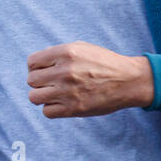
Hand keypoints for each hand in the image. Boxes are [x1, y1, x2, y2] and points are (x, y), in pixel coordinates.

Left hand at [26, 42, 153, 117]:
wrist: (129, 81)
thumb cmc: (104, 63)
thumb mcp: (82, 48)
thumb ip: (58, 53)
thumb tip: (37, 63)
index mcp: (66, 52)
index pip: (32, 62)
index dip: (36, 67)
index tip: (45, 71)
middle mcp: (65, 71)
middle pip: (31, 80)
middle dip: (39, 82)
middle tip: (51, 83)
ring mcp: (68, 91)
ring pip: (34, 97)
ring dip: (41, 96)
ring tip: (53, 94)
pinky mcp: (74, 109)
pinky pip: (47, 112)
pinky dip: (51, 109)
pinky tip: (61, 103)